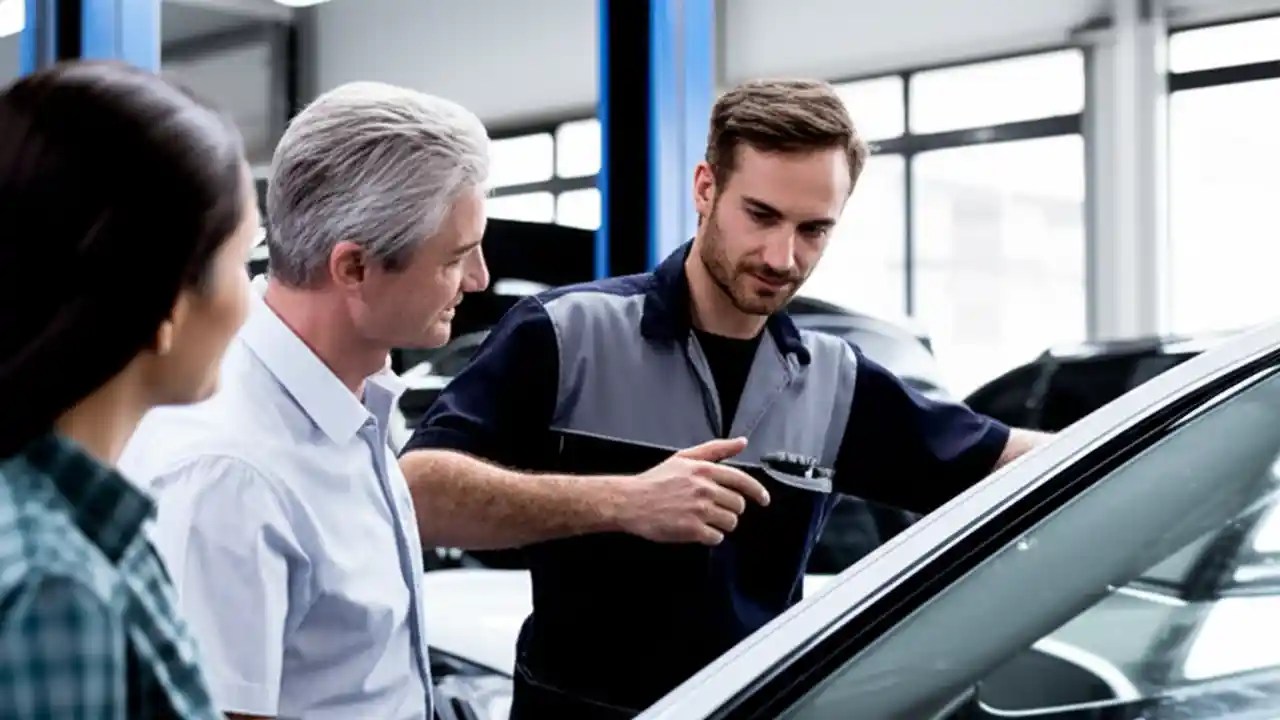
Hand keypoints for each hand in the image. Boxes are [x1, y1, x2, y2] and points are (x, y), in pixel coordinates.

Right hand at [613, 437, 770, 545]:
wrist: (630, 502)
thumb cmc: (655, 481)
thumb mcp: (684, 458)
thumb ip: (716, 449)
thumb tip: (742, 442)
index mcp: (704, 470)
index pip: (742, 481)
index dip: (758, 492)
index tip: (764, 500)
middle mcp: (704, 489)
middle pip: (738, 505)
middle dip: (730, 509)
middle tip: (715, 509)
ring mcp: (699, 510)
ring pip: (730, 522)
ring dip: (722, 524)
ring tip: (705, 519)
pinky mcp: (692, 529)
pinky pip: (716, 537)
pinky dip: (711, 536)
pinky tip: (698, 530)